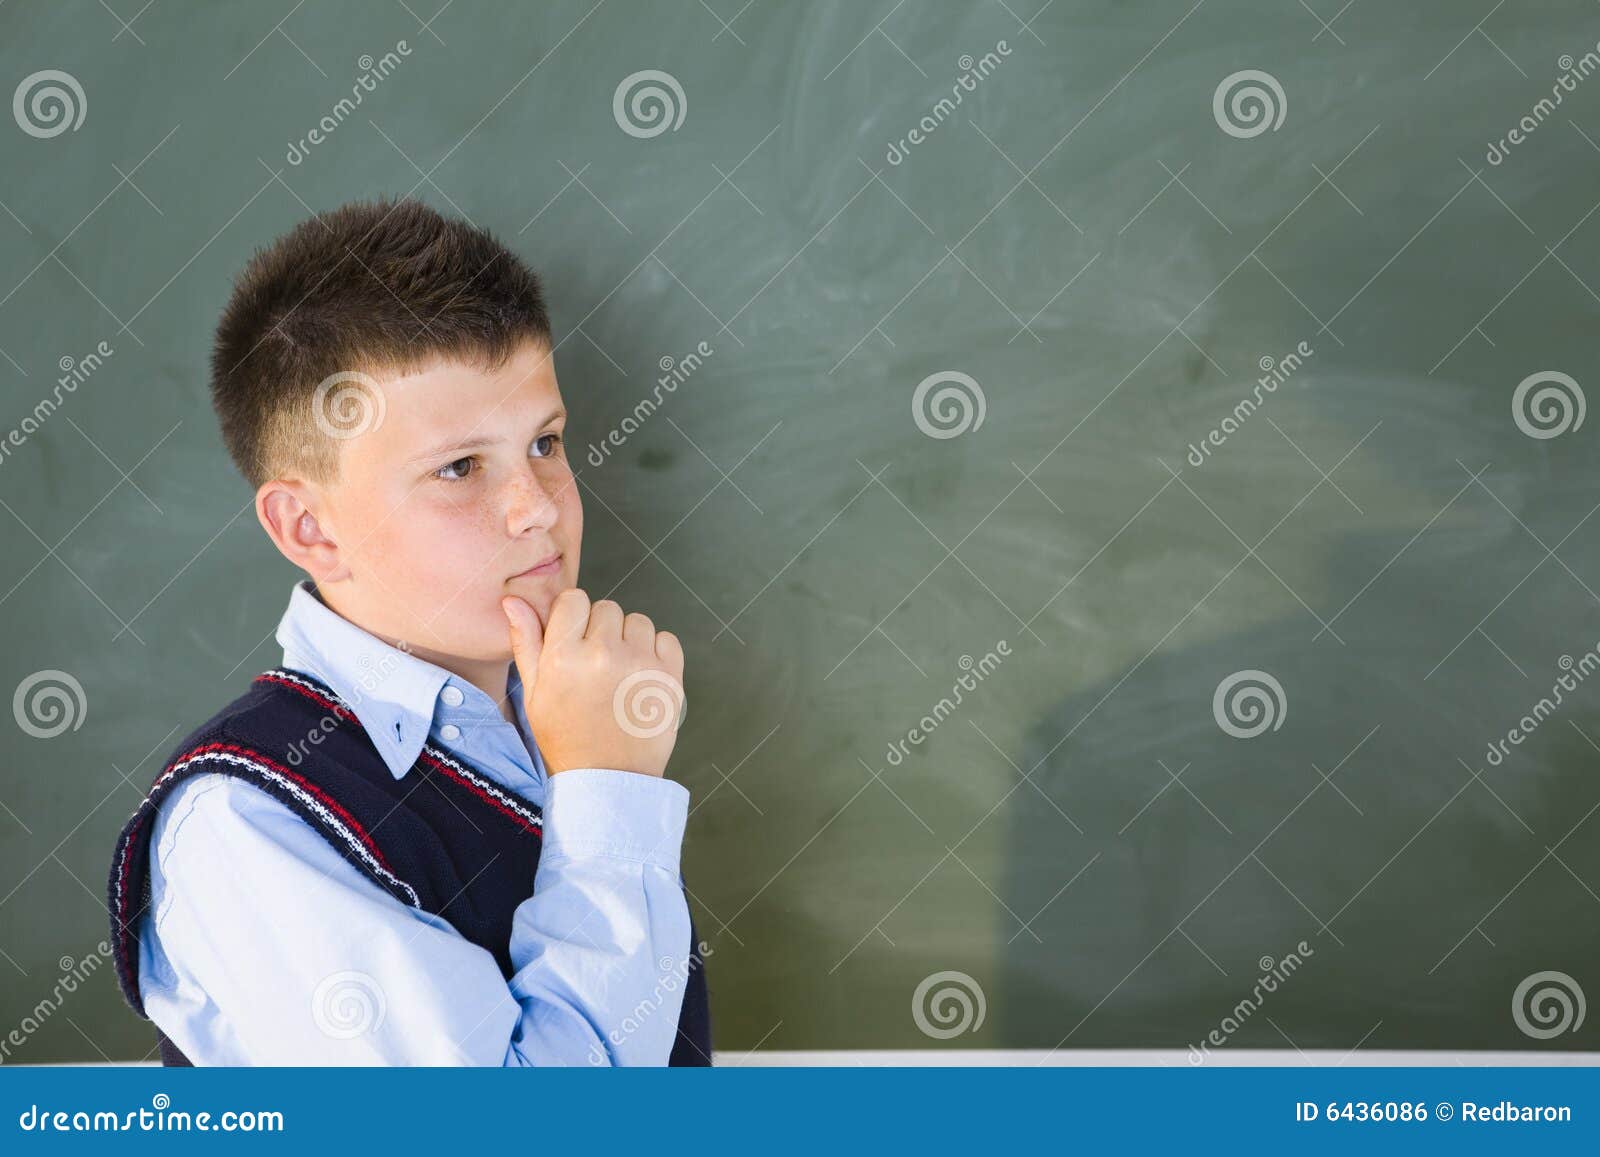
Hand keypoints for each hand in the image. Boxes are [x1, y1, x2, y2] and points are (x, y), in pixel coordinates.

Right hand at [502, 588, 685, 777]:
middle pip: (607, 607)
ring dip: (630, 639)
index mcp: (564, 656)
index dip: (574, 617)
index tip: (575, 641)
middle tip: (596, 666)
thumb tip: (513, 600)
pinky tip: (640, 678)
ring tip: (619, 674)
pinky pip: (666, 638)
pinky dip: (657, 652)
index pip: (574, 598)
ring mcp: (640, 664)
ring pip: (638, 621)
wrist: (609, 778)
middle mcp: (603, 654)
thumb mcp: (534, 693)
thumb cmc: (566, 736)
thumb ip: (526, 642)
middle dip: (601, 629)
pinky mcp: (669, 676)